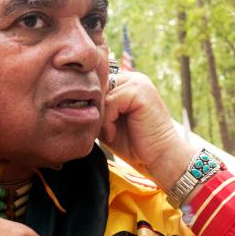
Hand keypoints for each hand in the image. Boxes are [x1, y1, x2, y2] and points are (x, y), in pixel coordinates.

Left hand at [101, 71, 194, 190]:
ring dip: (100, 118)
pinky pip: (110, 101)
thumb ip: (97, 108)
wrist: (159, 158)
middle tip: (100, 131)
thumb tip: (75, 100)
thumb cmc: (133, 144)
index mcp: (126, 83)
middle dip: (94, 111)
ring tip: (108, 134)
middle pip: (97, 87)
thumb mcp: (108, 122)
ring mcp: (138, 82)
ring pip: (102, 94)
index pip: (97, 84)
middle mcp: (133, 78)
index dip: (91, 105)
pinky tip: (112, 134)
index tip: (93, 126)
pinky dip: (107, 121)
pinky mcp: (140, 91)